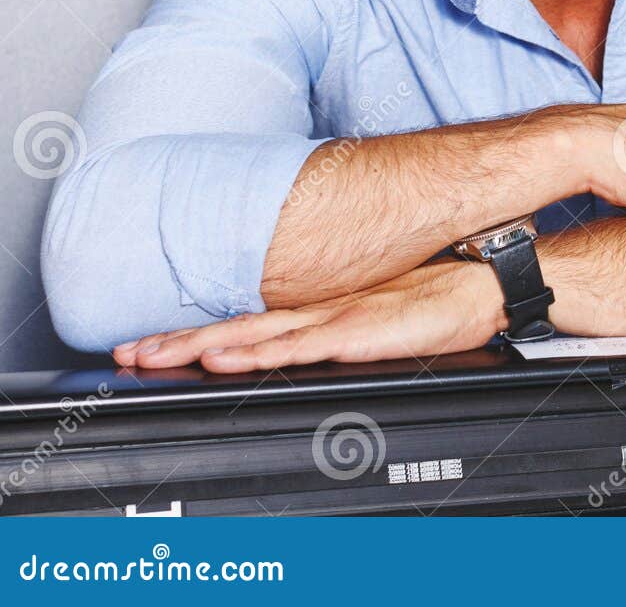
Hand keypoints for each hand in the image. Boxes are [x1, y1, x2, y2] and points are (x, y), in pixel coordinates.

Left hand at [111, 261, 503, 371]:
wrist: (482, 285)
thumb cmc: (442, 301)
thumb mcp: (383, 317)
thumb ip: (345, 327)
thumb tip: (315, 342)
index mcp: (323, 308)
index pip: (250, 321)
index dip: (200, 332)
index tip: (155, 341)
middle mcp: (318, 310)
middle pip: (236, 326)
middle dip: (177, 340)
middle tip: (128, 352)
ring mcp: (332, 318)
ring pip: (251, 335)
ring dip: (198, 345)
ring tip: (151, 355)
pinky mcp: (353, 331)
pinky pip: (294, 346)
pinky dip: (253, 352)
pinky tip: (221, 357)